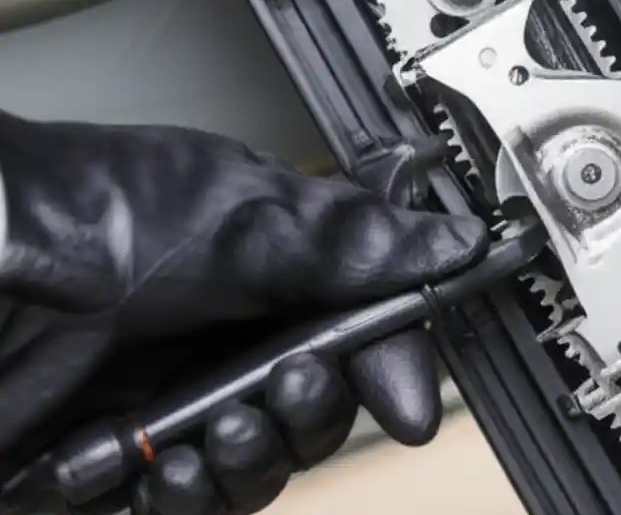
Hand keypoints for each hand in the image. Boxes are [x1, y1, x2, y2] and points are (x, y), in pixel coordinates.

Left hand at [0, 111, 487, 512]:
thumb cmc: (83, 219)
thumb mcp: (240, 220)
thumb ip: (355, 246)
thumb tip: (453, 243)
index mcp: (265, 271)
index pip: (362, 330)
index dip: (393, 365)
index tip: (411, 397)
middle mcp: (222, 335)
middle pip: (319, 409)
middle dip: (315, 413)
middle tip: (290, 386)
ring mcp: (170, 400)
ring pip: (262, 466)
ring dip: (256, 461)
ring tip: (224, 432)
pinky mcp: (121, 462)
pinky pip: (191, 505)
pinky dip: (191, 497)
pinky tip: (168, 468)